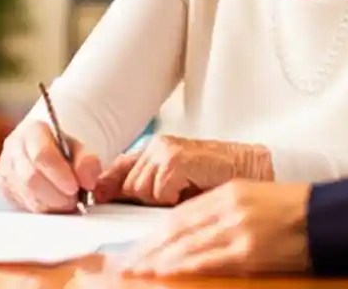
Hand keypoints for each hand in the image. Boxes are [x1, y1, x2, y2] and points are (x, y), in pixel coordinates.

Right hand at [0, 120, 99, 213]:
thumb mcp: (77, 148)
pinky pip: (24, 207)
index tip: (75, 187)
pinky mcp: (5, 190)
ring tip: (66, 202)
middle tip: (74, 200)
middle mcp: (13, 150)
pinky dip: (44, 210)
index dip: (59, 174)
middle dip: (57, 195)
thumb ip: (87, 161)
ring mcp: (6, 171)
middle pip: (31, 179)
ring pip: (28, 197)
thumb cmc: (59, 149)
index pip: (41, 155)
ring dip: (52, 205)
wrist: (41, 151)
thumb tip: (88, 181)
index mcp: (32, 132)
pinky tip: (54, 204)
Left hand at [94, 135, 272, 206]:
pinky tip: (188, 191)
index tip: (99, 198)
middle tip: (169, 198)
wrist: (248, 166)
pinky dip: (172, 199)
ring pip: (139, 190)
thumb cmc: (215, 179)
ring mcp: (165, 151)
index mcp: (154, 151)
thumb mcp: (175, 184)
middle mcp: (156, 147)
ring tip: (182, 194)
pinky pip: (158, 191)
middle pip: (127, 186)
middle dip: (142, 200)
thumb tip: (109, 195)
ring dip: (159, 201)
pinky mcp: (175, 160)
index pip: (118, 167)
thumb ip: (146, 186)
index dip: (108, 185)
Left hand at [118, 180, 311, 276]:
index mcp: (228, 193)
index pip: (180, 214)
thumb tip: (194, 236)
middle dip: (148, 248)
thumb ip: (224, 214)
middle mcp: (228, 207)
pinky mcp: (250, 250)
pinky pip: (208, 260)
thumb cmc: (298, 211)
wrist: (331, 216)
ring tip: (137, 272)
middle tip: (126, 263)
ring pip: (186, 244)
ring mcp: (238, 228)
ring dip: (157, 260)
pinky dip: (183, 267)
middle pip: (176, 228)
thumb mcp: (255, 201)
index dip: (155, 233)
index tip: (138, 247)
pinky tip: (165, 273)